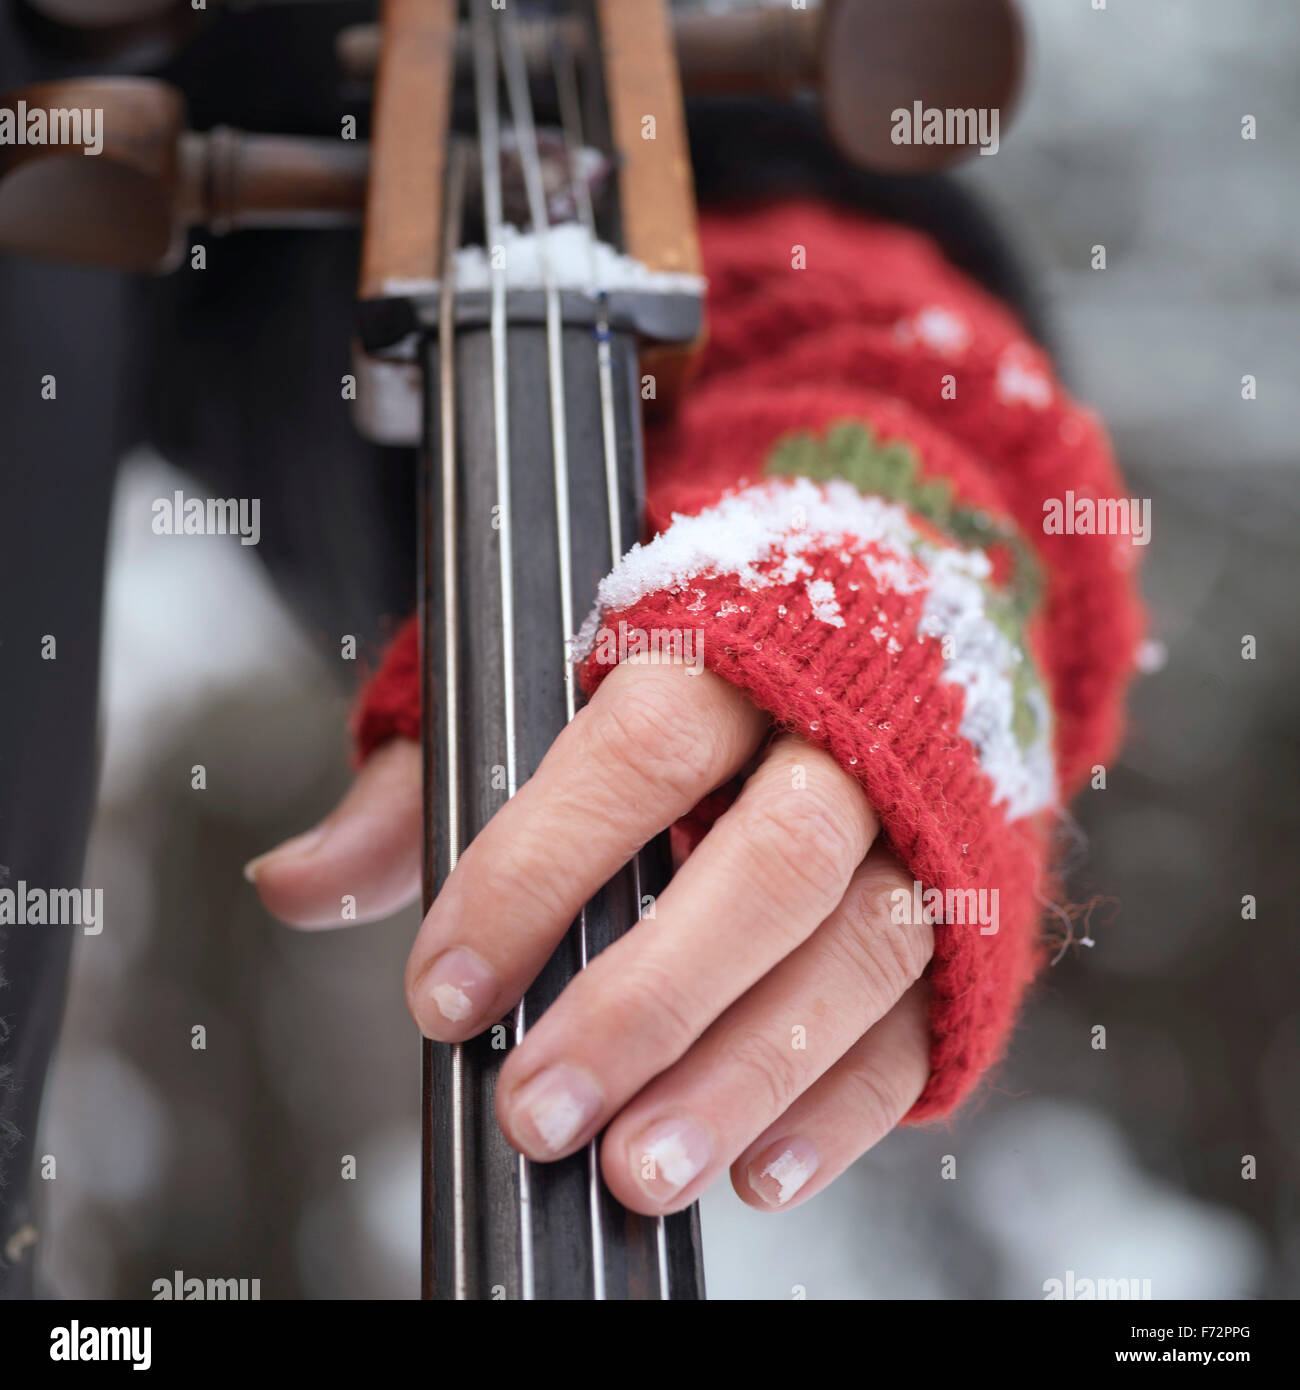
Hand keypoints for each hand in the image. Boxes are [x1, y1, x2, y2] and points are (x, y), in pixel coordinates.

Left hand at [248, 661, 932, 1214]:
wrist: (886, 607)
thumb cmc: (691, 660)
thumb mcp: (546, 674)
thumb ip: (425, 774)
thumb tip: (294, 884)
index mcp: (727, 647)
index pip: (636, 756)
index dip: (535, 873)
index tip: (445, 994)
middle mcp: (842, 733)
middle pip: (766, 865)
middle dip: (645, 1001)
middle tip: (536, 1113)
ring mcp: (924, 822)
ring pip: (857, 952)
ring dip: (743, 1075)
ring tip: (636, 1172)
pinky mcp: (968, 908)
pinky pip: (920, 1014)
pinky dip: (840, 1106)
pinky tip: (755, 1173)